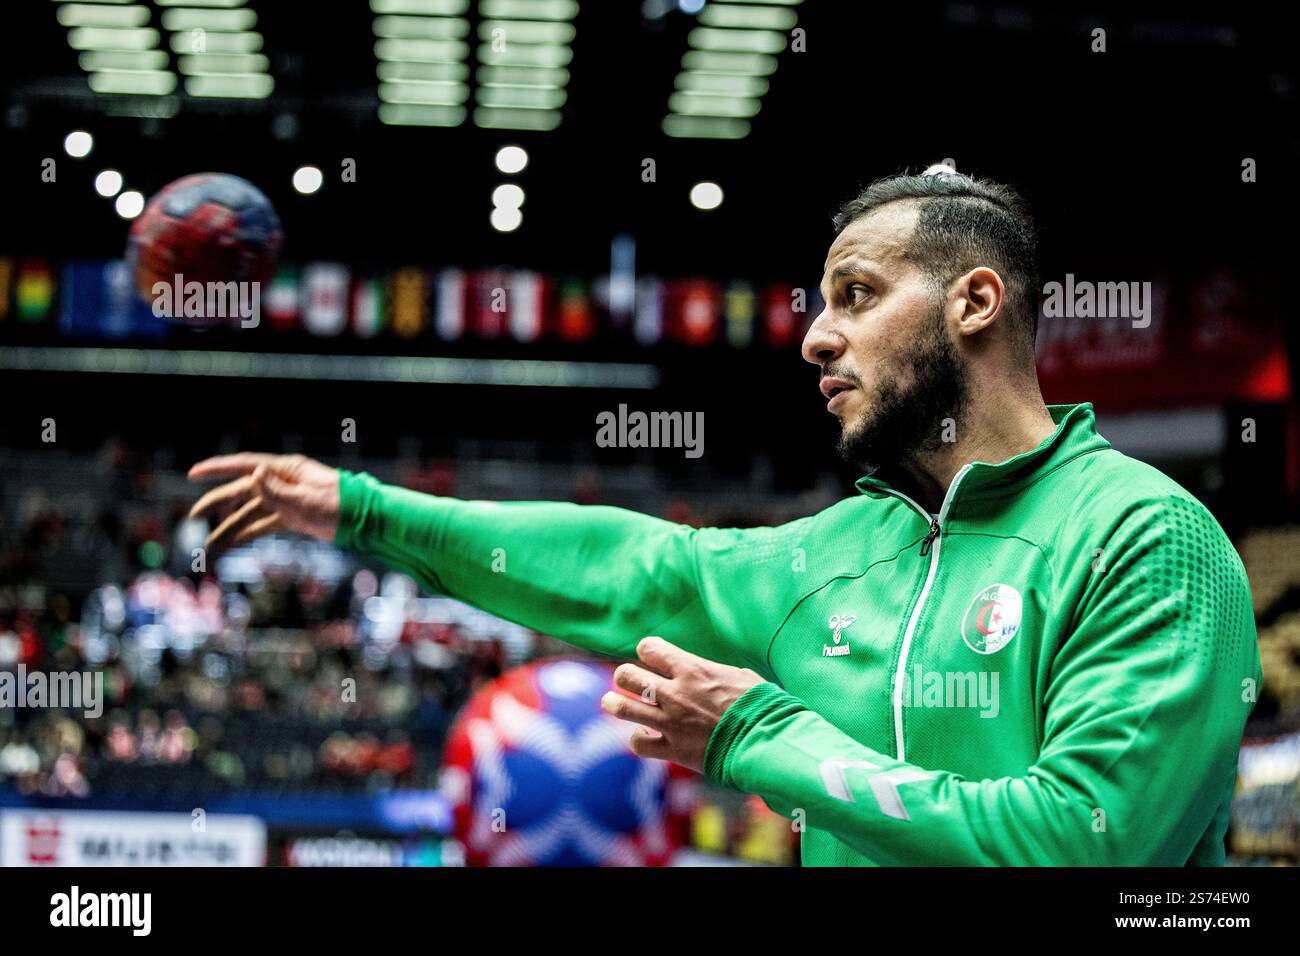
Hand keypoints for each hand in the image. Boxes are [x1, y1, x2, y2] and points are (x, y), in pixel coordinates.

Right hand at [187, 453, 339, 551]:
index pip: (243, 466)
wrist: (362, 519)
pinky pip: (264, 524)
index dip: (217, 469)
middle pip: (241, 492)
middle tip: (193, 516)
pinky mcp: (291, 516)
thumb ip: (276, 489)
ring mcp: (285, 499)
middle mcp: (281, 482)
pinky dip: (248, 534)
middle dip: (217, 503)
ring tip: (209, 546)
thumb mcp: (304, 498)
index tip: (193, 473)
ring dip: (230, 528)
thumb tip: (253, 472)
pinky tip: (231, 545)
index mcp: (284, 470)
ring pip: (250, 513)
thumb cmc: (337, 504)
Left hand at [600, 636, 764, 772]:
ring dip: (614, 703)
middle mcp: (674, 693)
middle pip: (626, 675)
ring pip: (622, 707)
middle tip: (629, 680)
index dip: (648, 651)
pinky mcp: (673, 750)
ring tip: (611, 701)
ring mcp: (670, 722)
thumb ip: (714, 672)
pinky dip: (638, 739)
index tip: (652, 657)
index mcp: (691, 669)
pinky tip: (643, 735)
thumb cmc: (761, 706)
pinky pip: (639, 743)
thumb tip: (708, 672)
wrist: (766, 742)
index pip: (649, 648)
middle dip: (625, 676)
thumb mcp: (740, 676)